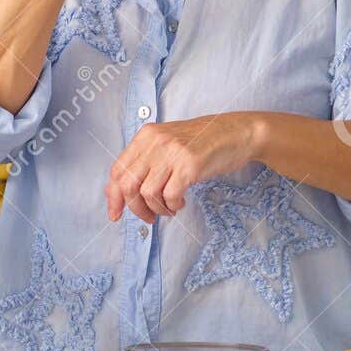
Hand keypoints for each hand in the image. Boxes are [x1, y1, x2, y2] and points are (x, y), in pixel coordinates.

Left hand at [106, 113, 261, 222]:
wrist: (236, 133)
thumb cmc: (202, 142)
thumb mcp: (167, 144)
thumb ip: (144, 162)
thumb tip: (118, 191)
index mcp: (146, 136)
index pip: (117, 170)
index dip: (113, 196)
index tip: (115, 214)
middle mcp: (156, 142)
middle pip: (128, 184)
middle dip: (135, 208)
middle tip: (148, 217)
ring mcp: (173, 153)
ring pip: (147, 193)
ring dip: (157, 209)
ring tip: (169, 208)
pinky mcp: (190, 165)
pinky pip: (169, 195)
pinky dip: (172, 205)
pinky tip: (180, 202)